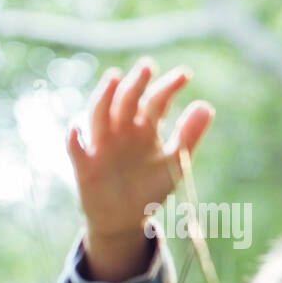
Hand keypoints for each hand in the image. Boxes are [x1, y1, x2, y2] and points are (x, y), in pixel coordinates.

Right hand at [66, 58, 214, 280]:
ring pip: (100, 116)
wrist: (125, 217)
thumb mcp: (175, 162)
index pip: (156, 103)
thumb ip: (189, 135)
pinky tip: (77, 129)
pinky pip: (76, 150)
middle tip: (148, 65)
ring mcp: (101, 144)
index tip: (185, 75)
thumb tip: (207, 105)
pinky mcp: (85, 165)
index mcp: (144, 128)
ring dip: (104, 97)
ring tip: (114, 78)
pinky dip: (74, 139)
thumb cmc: (149, 185)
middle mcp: (121, 130)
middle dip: (137, 84)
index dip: (168, 88)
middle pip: (127, 102)